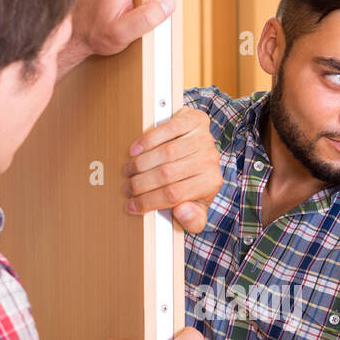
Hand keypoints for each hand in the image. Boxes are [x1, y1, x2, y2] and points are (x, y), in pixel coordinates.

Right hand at [121, 107, 220, 232]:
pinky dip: (148, 140)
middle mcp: (211, 160)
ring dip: (141, 163)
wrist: (203, 150)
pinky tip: (135, 150)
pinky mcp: (196, 120)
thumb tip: (183, 212)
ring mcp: (204, 138)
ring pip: (166, 153)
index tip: (133, 206)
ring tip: (128, 171)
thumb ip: (193, 219)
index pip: (174, 194)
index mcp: (211, 183)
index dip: (149, 202)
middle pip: (168, 174)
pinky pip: (169, 129)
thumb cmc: (194, 180)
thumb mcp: (197, 206)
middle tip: (127, 189)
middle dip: (141, 183)